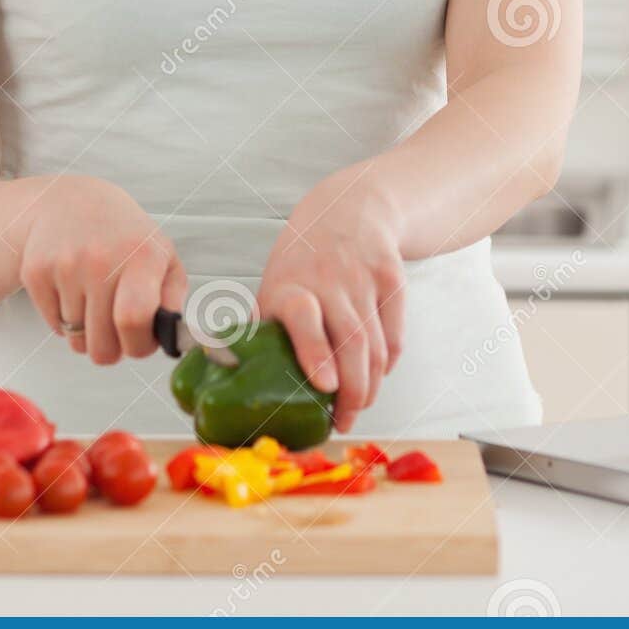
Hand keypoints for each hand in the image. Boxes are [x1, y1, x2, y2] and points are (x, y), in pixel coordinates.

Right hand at [18, 176, 187, 364]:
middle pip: (101, 346)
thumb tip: (175, 340)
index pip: (133, 320)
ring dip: (87, 331)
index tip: (140, 341)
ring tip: (94, 300)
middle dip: (112, 349)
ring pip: (76, 340)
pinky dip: (64, 319)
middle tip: (115, 327)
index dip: (138, 345)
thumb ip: (173, 300)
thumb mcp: (162, 256)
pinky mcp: (36, 272)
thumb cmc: (125, 237)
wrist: (72, 203)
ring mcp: (64, 265)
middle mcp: (100, 259)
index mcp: (141, 256)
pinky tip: (72, 291)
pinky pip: (53, 326)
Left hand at [257, 171, 406, 432]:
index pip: (302, 315)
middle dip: (352, 392)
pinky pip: (394, 337)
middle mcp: (328, 280)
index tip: (324, 386)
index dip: (314, 351)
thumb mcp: (274, 282)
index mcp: (290, 283)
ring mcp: (364, 279)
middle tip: (343, 420)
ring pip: (376, 347)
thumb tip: (234, 375)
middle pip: (350, 343)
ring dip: (370, 386)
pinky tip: (376, 376)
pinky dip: (387, 365)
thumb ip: (265, 325)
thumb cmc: (303, 259)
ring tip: (357, 406)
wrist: (349, 209)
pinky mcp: (393, 281)